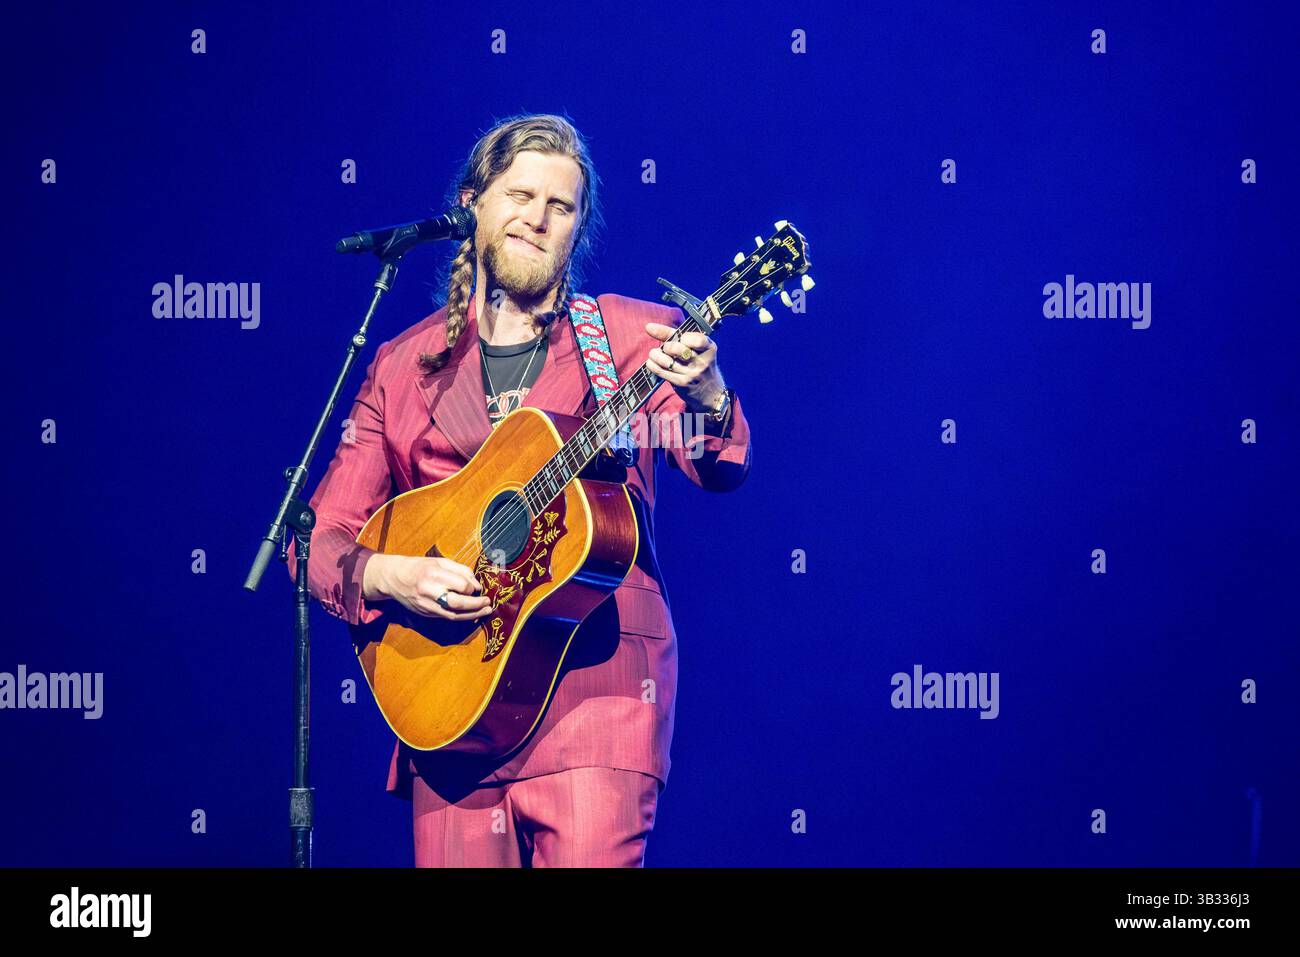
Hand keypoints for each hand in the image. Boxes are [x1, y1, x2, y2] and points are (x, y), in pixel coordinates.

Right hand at [364, 554, 493, 620]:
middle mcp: (429, 590)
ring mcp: (426, 604)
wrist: (394, 578)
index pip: (461, 584)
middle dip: (476, 604)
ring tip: (486, 611)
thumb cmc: (420, 567)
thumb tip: (477, 584)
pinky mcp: (425, 613)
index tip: (477, 586)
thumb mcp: (439, 561)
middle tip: (488, 602)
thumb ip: (460, 570)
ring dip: (473, 614)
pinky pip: (447, 617)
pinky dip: (461, 617)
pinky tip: (472, 614)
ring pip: (453, 614)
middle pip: (458, 602)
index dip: (472, 586)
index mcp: (433, 573)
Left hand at [644, 321, 726, 413]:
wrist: (709, 391)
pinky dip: (652, 365)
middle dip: (667, 346)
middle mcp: (702, 362)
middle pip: (677, 349)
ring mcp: (692, 374)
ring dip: (655, 355)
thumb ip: (675, 335)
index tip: (678, 337)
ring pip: (666, 360)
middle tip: (666, 348)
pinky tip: (651, 362)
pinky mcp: (682, 383)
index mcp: (709, 348)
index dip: (685, 337)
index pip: (697, 340)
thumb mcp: (695, 347)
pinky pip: (661, 371)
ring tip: (654, 354)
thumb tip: (649, 327)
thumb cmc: (697, 361)